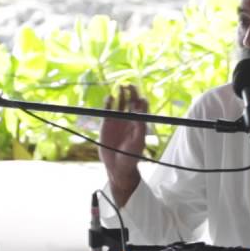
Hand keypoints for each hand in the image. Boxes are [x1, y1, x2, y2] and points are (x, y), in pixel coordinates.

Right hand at [100, 85, 147, 203]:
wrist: (117, 166)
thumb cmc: (131, 156)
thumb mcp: (137, 141)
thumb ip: (139, 126)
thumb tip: (140, 111)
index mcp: (139, 123)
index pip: (142, 107)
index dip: (142, 100)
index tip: (141, 97)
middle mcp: (129, 120)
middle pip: (131, 102)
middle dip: (132, 93)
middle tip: (130, 84)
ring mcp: (118, 121)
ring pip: (120, 103)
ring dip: (121, 95)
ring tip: (121, 86)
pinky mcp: (107, 123)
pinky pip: (108, 110)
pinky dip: (109, 103)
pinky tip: (110, 97)